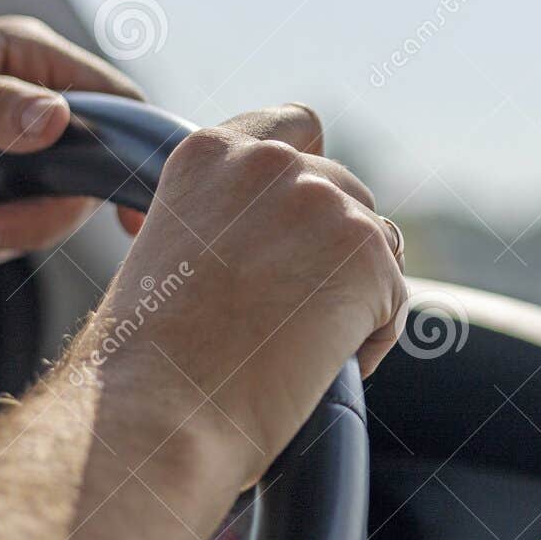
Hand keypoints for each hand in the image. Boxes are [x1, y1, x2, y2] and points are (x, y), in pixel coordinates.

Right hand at [72, 105, 406, 482]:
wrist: (157, 412)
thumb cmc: (146, 363)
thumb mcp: (172, 251)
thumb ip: (229, 219)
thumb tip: (283, 239)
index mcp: (210, 153)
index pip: (297, 127)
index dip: (313, 172)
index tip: (305, 218)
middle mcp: (270, 163)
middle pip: (347, 193)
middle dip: (334, 250)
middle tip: (291, 318)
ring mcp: (324, 203)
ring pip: (378, 246)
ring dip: (353, 294)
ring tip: (296, 350)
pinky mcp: (366, 254)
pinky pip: (394, 301)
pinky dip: (369, 341)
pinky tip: (314, 371)